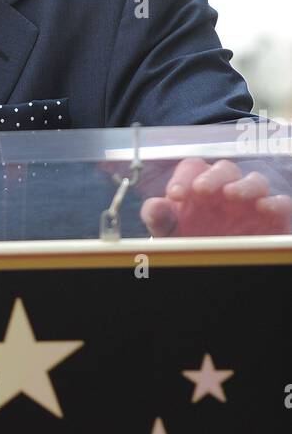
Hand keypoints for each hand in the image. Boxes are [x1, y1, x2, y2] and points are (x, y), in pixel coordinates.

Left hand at [141, 158, 291, 236]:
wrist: (212, 264)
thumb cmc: (191, 244)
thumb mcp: (170, 234)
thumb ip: (160, 219)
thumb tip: (153, 206)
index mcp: (198, 190)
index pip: (192, 169)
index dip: (184, 177)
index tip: (175, 195)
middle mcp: (225, 191)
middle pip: (224, 169)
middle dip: (213, 177)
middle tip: (201, 190)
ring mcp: (251, 203)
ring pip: (255, 181)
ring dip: (245, 185)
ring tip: (232, 195)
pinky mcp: (273, 218)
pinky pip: (281, 203)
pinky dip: (275, 203)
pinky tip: (264, 207)